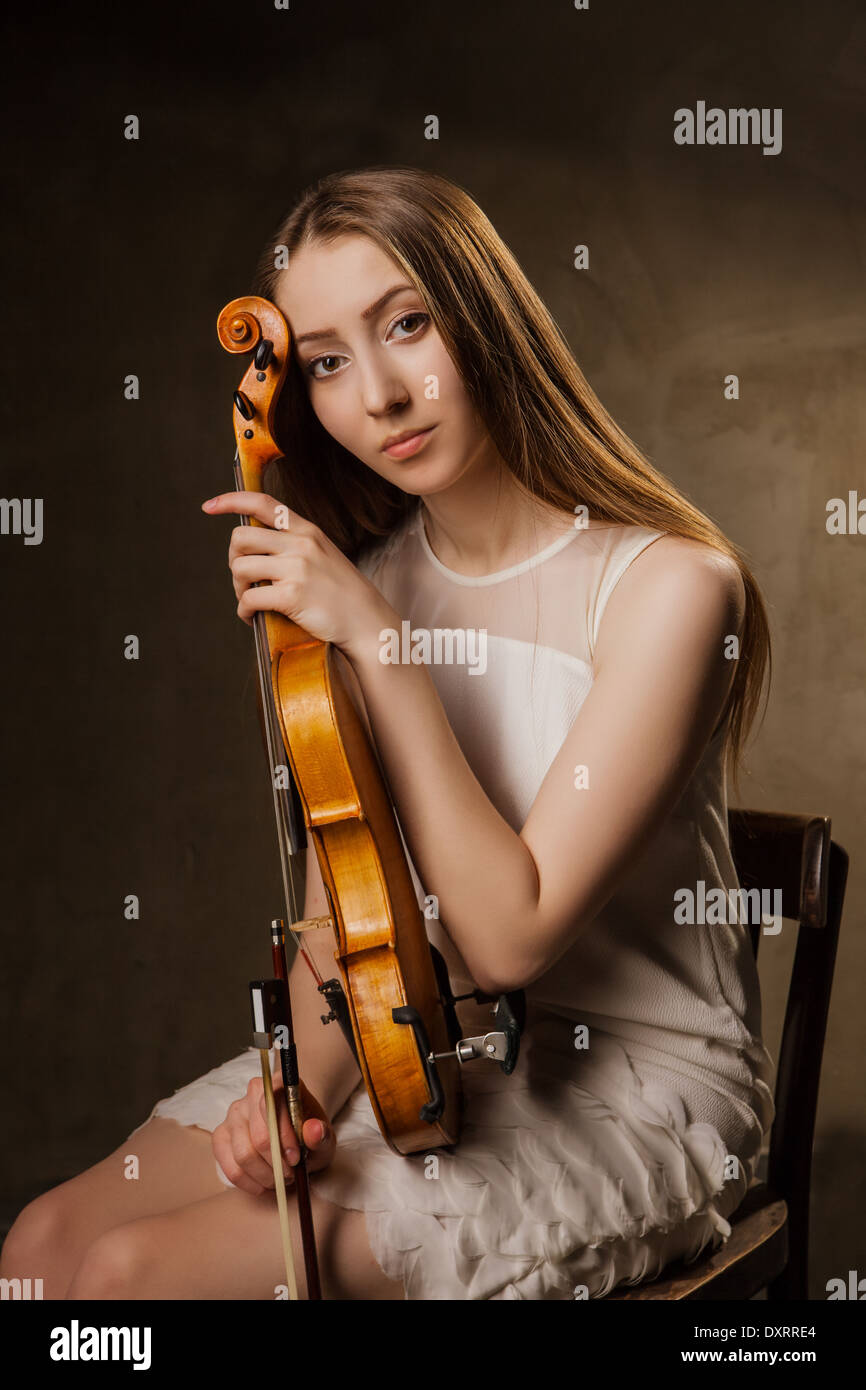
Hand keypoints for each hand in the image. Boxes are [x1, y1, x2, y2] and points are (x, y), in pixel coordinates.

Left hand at [201, 491, 386, 658]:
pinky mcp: (291, 596)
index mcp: (307, 531)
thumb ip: (294, 545)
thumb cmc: (342, 593)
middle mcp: (300, 544)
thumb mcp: (324, 555)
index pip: (263, 503)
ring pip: (240, 568)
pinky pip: (248, 598)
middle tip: (243, 578)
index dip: (231, 501)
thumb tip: (254, 548)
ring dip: (237, 588)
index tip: (209, 506)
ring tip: (249, 599)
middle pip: (241, 538)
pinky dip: (243, 611)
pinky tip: (251, 617)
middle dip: (233, 559)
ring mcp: (296, 569)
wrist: (367, 621)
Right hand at [212, 1073, 334, 1196]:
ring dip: (264, 1175)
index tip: (296, 1158)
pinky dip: (248, 1182)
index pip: (272, 1105)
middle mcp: (252, 1093)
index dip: (284, 1136)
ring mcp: (234, 1114)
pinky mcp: (221, 1135)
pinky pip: (229, 1166)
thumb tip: (314, 1129)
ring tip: (280, 1179)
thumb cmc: (307, 1134)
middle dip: (277, 1163)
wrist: (296, 1136)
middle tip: (290, 1174)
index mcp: (279, 1083)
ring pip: (243, 1155)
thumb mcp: (323, 1136)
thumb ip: (321, 1135)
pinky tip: (263, 1184)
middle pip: (258, 1136)